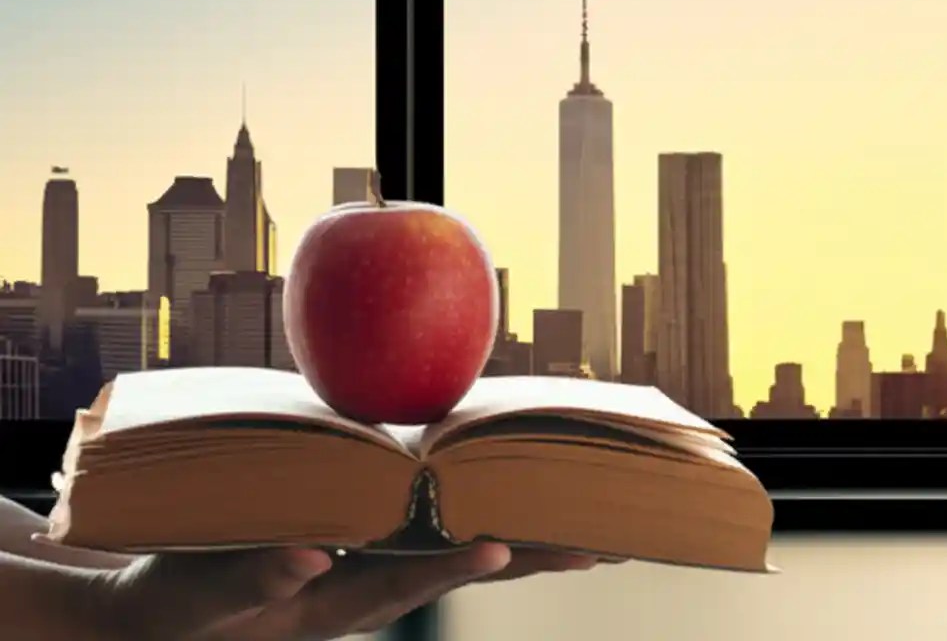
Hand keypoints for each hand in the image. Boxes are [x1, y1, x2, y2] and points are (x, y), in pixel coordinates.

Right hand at [92, 543, 601, 640]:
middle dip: (529, 557)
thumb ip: (248, 580)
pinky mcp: (369, 552)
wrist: (165, 618)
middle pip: (458, 568)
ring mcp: (374, 573)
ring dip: (527, 541)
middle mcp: (368, 589)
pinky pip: (438, 534)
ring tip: (594, 534)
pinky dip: (485, 516)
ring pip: (461, 553)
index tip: (500, 550)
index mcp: (329, 604)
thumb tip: (309, 555)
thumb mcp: (193, 598)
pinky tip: (523, 507)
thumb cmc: (173, 604)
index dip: (450, 567)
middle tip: (601, 547)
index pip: (402, 582)